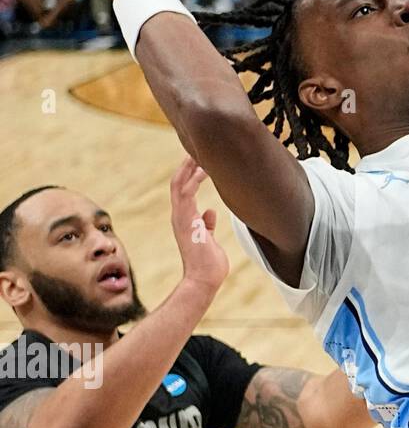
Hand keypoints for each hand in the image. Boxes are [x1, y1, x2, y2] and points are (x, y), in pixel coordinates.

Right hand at [169, 156, 228, 293]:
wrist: (204, 280)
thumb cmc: (208, 263)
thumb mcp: (209, 239)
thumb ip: (207, 225)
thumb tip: (210, 213)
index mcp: (186, 218)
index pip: (184, 190)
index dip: (189, 173)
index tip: (199, 158)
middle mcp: (180, 215)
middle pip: (178, 182)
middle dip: (187, 165)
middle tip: (197, 147)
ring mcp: (181, 218)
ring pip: (179, 184)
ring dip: (189, 167)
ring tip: (200, 152)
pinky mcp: (186, 221)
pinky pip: (186, 194)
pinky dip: (193, 179)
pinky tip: (204, 169)